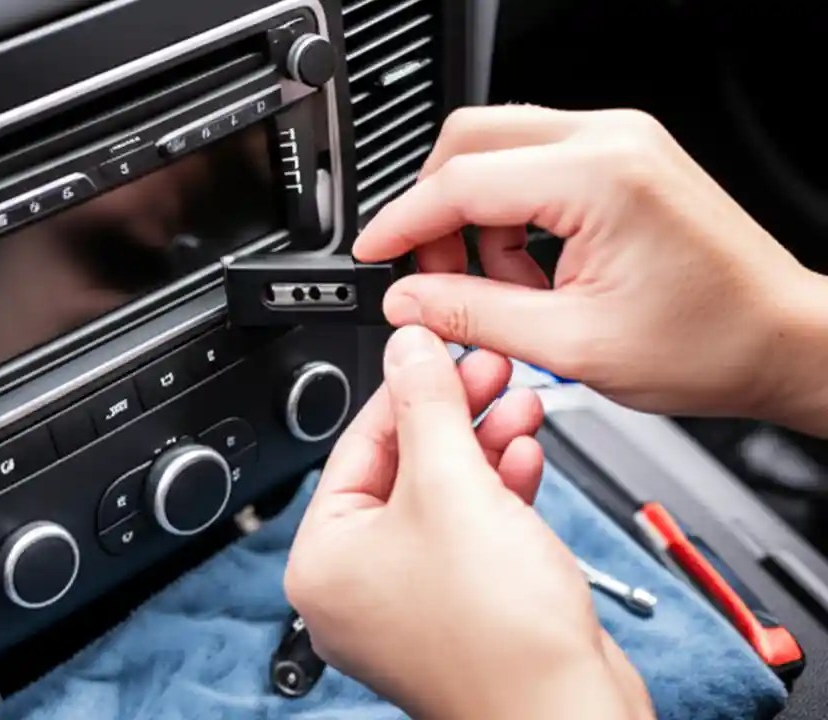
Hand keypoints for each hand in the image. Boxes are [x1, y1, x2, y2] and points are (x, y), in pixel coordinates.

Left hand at [284, 326, 651, 718]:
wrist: (568, 716)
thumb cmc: (497, 638)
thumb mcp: (454, 487)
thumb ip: (427, 406)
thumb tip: (408, 347)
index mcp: (323, 561)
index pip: (356, 446)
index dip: (405, 389)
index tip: (438, 349)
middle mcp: (357, 587)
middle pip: (402, 469)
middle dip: (453, 415)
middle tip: (488, 369)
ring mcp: (410, 604)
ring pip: (442, 498)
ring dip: (483, 446)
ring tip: (519, 404)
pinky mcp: (463, 612)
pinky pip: (471, 534)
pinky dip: (498, 493)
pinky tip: (525, 458)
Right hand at [354, 105, 827, 434]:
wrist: (781, 340)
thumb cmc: (709, 343)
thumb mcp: (571, 345)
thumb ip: (473, 315)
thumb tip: (406, 300)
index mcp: (599, 176)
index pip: (461, 182)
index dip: (402, 223)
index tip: (372, 256)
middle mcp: (609, 139)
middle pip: (469, 142)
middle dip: (435, 210)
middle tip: (434, 276)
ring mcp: (619, 141)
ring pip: (496, 150)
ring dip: (475, 216)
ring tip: (499, 288)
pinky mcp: (622, 157)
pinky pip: (533, 165)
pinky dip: (510, 214)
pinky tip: (529, 270)